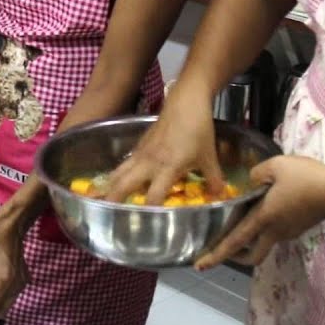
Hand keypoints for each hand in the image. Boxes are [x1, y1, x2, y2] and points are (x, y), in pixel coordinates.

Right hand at [106, 80, 226, 204]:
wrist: (187, 100)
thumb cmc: (199, 128)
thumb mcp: (209, 156)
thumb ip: (213, 178)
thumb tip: (219, 195)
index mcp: (167, 167)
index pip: (153, 196)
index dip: (149, 212)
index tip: (147, 225)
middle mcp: (149, 162)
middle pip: (124, 184)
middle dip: (114, 199)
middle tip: (109, 213)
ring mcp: (142, 151)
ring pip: (120, 171)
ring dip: (112, 185)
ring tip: (106, 199)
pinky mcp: (140, 143)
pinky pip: (127, 162)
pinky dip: (121, 172)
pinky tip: (123, 178)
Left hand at [195, 155, 324, 270]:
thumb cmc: (307, 177)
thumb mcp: (276, 166)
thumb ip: (256, 174)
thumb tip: (250, 182)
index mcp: (264, 218)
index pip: (235, 241)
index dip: (216, 254)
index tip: (200, 265)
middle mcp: (275, 231)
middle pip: (251, 256)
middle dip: (233, 257)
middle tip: (221, 250)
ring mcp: (288, 232)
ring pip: (263, 243)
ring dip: (249, 239)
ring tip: (240, 221)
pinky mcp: (298, 228)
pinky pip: (275, 233)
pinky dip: (264, 228)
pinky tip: (265, 209)